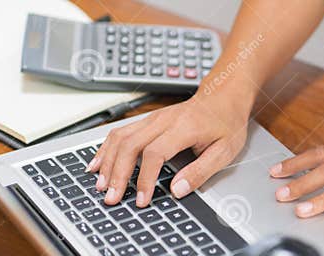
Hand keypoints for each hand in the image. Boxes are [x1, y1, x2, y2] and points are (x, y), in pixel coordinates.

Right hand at [88, 96, 249, 206]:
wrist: (223, 97)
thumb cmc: (226, 123)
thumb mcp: (225, 151)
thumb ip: (201, 171)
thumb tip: (178, 190)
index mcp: (183, 127)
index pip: (155, 153)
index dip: (145, 178)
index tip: (142, 198)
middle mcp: (163, 120)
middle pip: (130, 145)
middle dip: (117, 174)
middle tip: (111, 198)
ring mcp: (152, 118)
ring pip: (120, 137)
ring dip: (107, 162)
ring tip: (100, 185)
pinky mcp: (147, 120)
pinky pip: (120, 132)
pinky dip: (105, 149)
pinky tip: (97, 163)